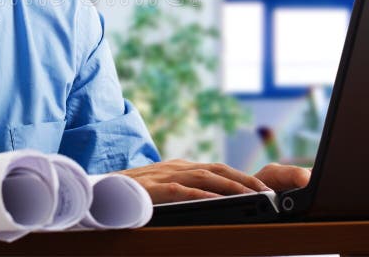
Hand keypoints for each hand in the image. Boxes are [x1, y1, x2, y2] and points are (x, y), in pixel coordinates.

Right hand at [118, 160, 310, 203]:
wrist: (100, 191)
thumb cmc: (131, 194)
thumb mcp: (162, 190)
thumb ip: (183, 191)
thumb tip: (210, 201)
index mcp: (179, 167)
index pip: (216, 169)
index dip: (241, 177)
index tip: (263, 189)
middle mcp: (175, 167)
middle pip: (216, 169)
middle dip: (245, 180)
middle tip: (268, 192)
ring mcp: (164, 176)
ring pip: (205, 176)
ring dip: (231, 186)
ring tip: (253, 196)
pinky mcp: (154, 189)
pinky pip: (182, 191)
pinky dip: (202, 195)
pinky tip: (219, 202)